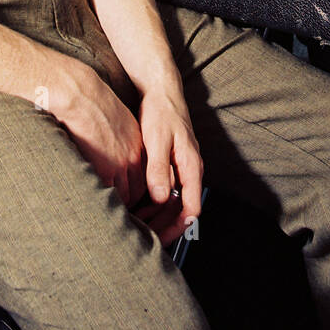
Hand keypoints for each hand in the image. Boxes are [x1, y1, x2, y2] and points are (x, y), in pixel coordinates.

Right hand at [52, 59, 146, 207]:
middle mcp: (133, 156)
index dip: (138, 189)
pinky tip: (99, 206)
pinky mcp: (106, 168)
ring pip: (127, 195)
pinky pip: (110, 194)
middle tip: (124, 212)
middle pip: (139, 189)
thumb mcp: (118, 122)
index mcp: (137, 144)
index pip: (144, 175)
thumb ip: (122, 140)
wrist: (85, 98)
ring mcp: (121, 164)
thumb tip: (114, 150)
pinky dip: (107, 203)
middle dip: (133, 203)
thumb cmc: (95, 105)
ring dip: (121, 206)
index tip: (131, 197)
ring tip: (110, 213)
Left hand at [132, 89, 202, 246]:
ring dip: (159, 216)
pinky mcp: (173, 164)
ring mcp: (182, 167)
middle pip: (183, 210)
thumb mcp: (157, 140)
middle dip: (166, 226)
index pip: (192, 208)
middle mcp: (190, 170)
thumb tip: (161, 197)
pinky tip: (139, 206)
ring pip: (175, 202)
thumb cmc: (161, 111)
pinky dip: (156, 202)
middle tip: (144, 237)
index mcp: (191, 165)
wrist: (162, 91)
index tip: (161, 239)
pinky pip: (169, 190)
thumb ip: (159, 169)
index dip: (177, 227)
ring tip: (138, 224)